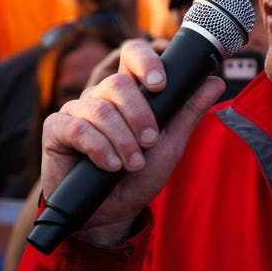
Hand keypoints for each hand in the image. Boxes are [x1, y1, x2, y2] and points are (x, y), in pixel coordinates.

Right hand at [40, 39, 224, 244]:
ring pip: (100, 108)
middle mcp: (100, 97)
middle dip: (140, 114)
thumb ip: (188, 112)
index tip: (160, 84)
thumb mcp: (169, 146)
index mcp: (127, 94)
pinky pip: (77, 128)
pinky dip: (99, 148)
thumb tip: (215, 81)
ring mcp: (76, 111)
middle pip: (117, 83)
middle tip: (151, 141)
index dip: (144, 61)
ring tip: (133, 164)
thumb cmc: (137, 178)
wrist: (110, 215)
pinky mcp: (56, 129)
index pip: (131, 55)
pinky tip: (110, 165)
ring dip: (123, 139)